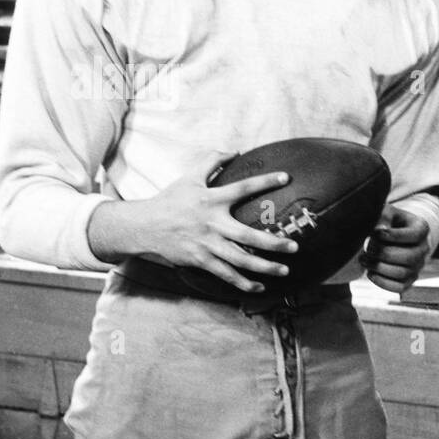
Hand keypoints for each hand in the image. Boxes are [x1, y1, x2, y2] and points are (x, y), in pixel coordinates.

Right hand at [127, 149, 298, 293]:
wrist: (144, 226)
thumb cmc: (170, 200)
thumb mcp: (189, 177)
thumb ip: (211, 161)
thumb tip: (234, 151)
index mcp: (211, 199)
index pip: (243, 188)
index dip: (264, 181)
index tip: (286, 178)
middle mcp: (212, 223)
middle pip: (248, 236)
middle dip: (273, 243)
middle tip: (294, 246)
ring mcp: (206, 244)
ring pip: (240, 260)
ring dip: (264, 267)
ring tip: (284, 270)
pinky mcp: (200, 260)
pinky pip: (225, 274)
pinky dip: (242, 283)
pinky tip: (259, 287)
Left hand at [361, 205, 429, 292]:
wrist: (382, 234)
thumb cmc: (382, 220)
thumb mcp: (383, 212)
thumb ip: (382, 217)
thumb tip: (381, 230)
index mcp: (421, 228)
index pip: (414, 235)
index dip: (393, 236)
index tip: (374, 232)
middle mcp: (424, 248)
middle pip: (409, 257)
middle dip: (383, 253)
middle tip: (366, 247)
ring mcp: (418, 266)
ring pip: (402, 273)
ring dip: (378, 267)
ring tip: (363, 259)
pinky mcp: (409, 280)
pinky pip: (399, 288)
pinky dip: (382, 282)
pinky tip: (370, 272)